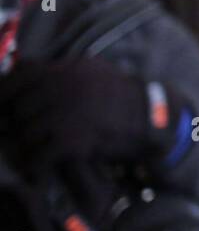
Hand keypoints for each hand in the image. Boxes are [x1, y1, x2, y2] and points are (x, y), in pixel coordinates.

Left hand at [0, 57, 150, 175]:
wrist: (152, 120)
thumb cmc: (122, 96)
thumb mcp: (93, 70)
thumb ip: (60, 68)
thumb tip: (21, 65)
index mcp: (67, 70)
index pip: (19, 77)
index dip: (4, 92)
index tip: (2, 105)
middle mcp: (65, 88)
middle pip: (20, 107)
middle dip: (12, 122)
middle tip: (11, 132)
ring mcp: (68, 114)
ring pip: (25, 132)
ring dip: (22, 144)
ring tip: (24, 151)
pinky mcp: (73, 141)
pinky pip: (39, 154)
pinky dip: (33, 163)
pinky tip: (36, 165)